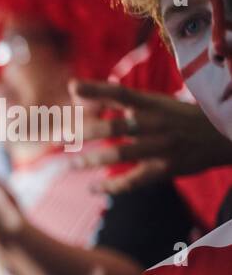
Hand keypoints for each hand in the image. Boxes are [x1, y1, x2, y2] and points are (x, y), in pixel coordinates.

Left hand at [69, 79, 231, 191]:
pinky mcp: (166, 169)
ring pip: (121, 155)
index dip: (96, 89)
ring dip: (91, 161)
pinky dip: (112, 186)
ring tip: (68, 166)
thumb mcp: (156, 102)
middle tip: (59, 137)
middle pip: (115, 127)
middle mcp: (157, 124)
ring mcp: (162, 148)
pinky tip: (94, 187)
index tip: (71, 87)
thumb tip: (76, 90)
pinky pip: (134, 181)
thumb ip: (119, 99)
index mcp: (154, 105)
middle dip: (84, 132)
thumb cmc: (179, 118)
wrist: (223, 136)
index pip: (122, 93)